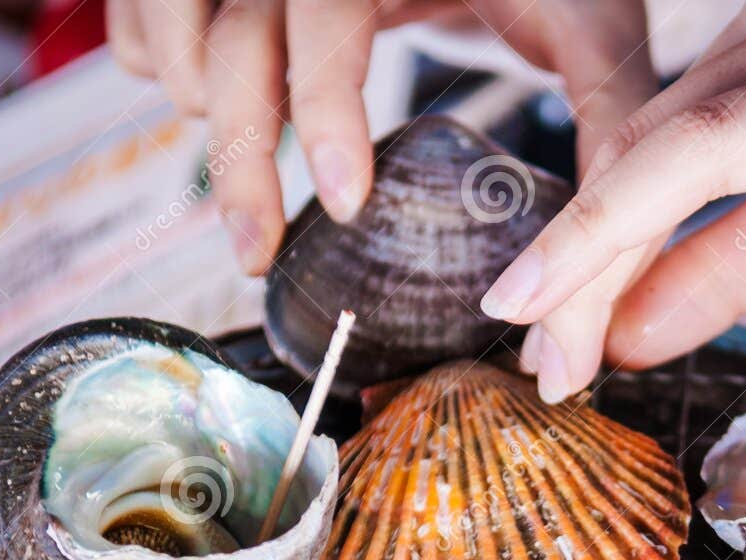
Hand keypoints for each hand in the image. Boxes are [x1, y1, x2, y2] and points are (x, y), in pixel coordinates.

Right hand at [107, 0, 655, 273]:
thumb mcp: (596, 41)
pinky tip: (208, 106)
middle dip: (239, 154)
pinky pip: (141, 15)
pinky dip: (157, 67)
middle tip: (260, 253)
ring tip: (246, 164)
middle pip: (232, 32)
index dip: (323, 104)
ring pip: (173, 21)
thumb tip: (567, 341)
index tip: (344, 200)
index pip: (326, 11)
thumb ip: (605, 158)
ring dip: (194, 101)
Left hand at [479, 0, 745, 399]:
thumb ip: (721, 271)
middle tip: (531, 354)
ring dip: (633, 215)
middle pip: (658, 152)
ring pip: (728, 131)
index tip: (531, 343)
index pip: (642, 168)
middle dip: (580, 259)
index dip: (578, 256)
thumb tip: (628, 334)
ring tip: (561, 298)